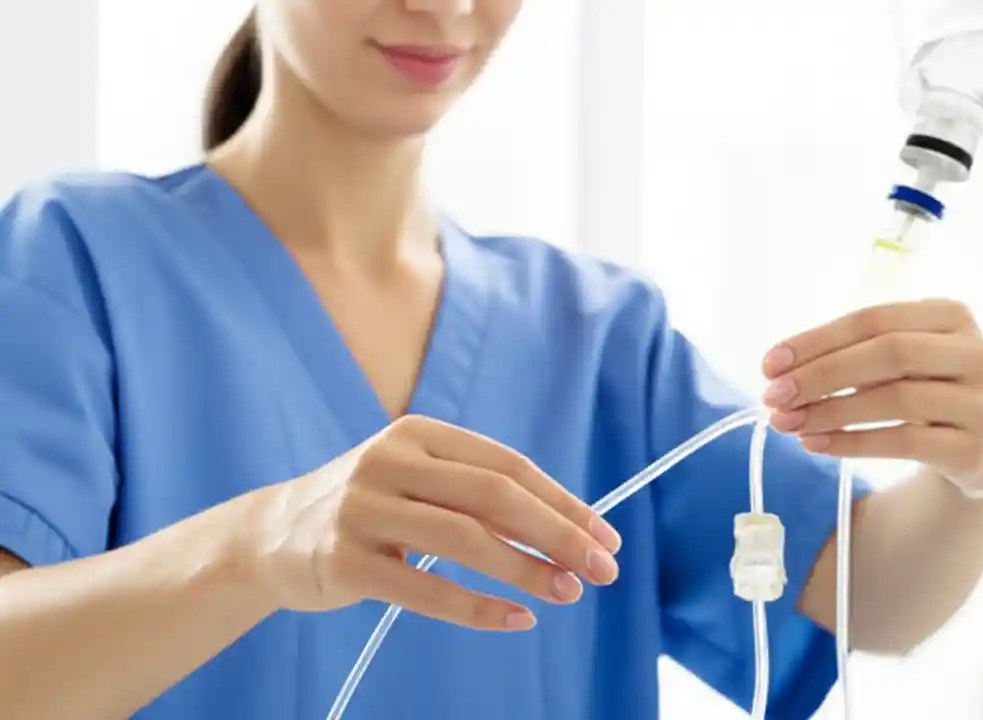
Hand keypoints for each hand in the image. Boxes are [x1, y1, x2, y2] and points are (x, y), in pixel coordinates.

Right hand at [242, 415, 621, 630]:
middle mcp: (388, 462)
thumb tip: (572, 529)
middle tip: (602, 568)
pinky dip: (477, 608)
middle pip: (493, 495)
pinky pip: (423, 588)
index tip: (605, 536)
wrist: (271, 536)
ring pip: (463, 539)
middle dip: (557, 533)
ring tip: (568, 592)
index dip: (563, 501)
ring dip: (525, 569)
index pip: (508, 465)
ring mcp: (362, 509)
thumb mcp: (419, 482)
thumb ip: (479, 495)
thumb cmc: (371, 509)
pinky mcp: (342, 560)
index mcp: (418, 434)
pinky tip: (517, 619)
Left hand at [760, 299, 982, 498]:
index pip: (874, 319)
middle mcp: (975, 353)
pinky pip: (905, 442)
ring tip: (788, 423)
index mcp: (952, 317)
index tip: (770, 364)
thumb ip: (853, 355)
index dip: (817, 339)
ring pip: (896, 399)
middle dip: (821, 374)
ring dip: (831, 411)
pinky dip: (853, 443)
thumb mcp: (906, 358)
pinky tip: (817, 444)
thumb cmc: (933, 387)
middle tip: (774, 395)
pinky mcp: (976, 449)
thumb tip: (780, 372)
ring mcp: (981, 403)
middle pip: (888, 353)